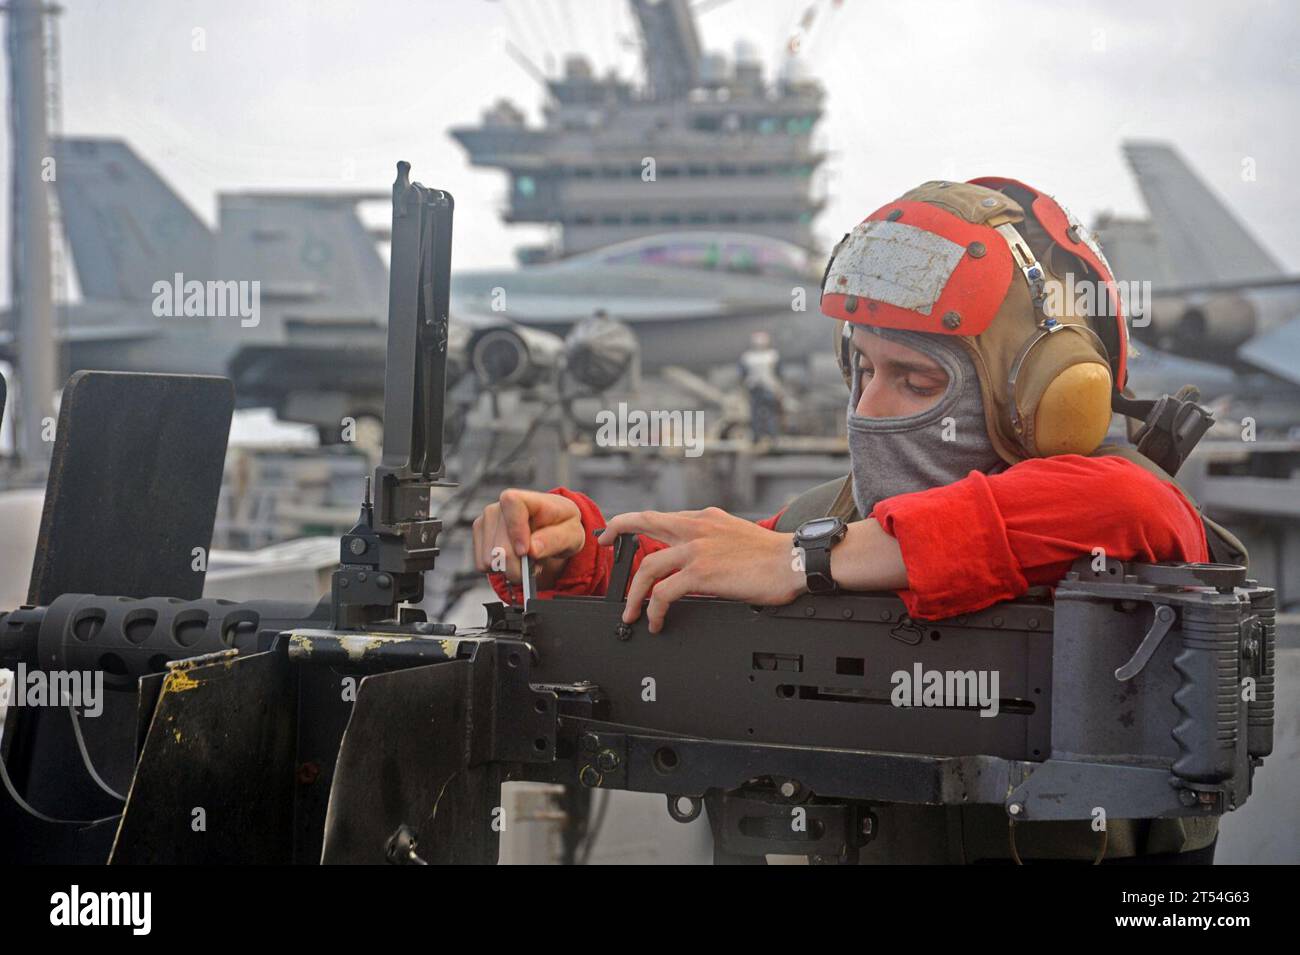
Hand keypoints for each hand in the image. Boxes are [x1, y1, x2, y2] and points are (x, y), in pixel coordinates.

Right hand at [472, 489, 585, 587]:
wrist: (550, 530)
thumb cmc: (561, 527)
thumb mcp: (571, 534)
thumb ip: (555, 540)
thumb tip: (532, 549)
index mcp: (526, 499)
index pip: (511, 504)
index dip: (516, 530)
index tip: (526, 552)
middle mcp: (500, 507)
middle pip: (499, 545)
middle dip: (519, 565)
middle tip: (535, 565)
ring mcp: (486, 520)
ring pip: (490, 559)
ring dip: (510, 568)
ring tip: (526, 560)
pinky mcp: (479, 535)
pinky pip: (483, 564)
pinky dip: (500, 569)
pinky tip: (514, 560)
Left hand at [597, 507, 804, 633]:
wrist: (794, 560)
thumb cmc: (773, 554)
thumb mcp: (736, 533)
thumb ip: (712, 538)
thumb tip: (697, 557)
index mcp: (705, 518)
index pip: (662, 516)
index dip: (635, 521)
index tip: (620, 528)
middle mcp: (697, 528)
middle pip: (644, 523)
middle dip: (617, 530)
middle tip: (603, 542)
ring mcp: (697, 549)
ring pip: (648, 567)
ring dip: (634, 593)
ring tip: (631, 612)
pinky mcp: (701, 572)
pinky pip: (664, 592)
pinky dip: (654, 608)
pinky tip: (655, 620)